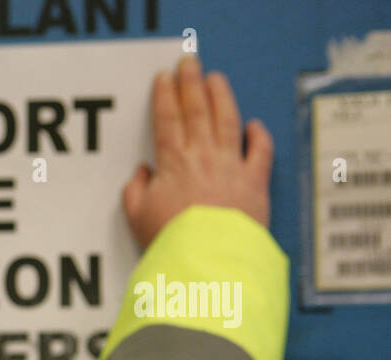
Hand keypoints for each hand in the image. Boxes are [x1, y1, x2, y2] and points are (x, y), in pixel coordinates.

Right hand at [123, 57, 272, 249]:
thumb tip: (142, 173)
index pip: (167, 121)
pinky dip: (259, 135)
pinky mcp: (255, 183)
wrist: (206, 260)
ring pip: (228, 121)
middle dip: (191, 84)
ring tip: (216, 79)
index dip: (165, 97)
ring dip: (222, 97)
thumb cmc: (169, 242)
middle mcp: (203, 158)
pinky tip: (254, 124)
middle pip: (197, 112)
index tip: (164, 79)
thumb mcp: (136, 218)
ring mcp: (231, 167)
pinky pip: (260, 152)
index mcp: (172, 164)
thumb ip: (135, 191)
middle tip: (189, 64)